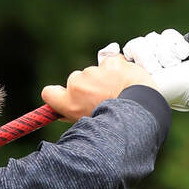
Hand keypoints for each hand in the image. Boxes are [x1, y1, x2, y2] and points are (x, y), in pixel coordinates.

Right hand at [40, 54, 155, 122]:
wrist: (139, 110)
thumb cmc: (115, 122)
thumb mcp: (89, 124)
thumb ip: (74, 115)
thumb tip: (63, 113)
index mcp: (69, 103)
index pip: (48, 93)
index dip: (57, 94)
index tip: (65, 96)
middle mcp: (77, 85)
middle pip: (75, 80)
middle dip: (87, 86)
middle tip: (103, 97)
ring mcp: (93, 72)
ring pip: (94, 71)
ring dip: (103, 78)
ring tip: (117, 91)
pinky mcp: (110, 63)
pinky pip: (110, 63)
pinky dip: (117, 69)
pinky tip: (124, 81)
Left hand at [120, 28, 188, 118]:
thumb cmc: (171, 90)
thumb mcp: (142, 85)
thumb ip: (124, 72)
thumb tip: (110, 52)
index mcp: (136, 70)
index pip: (129, 50)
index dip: (137, 54)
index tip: (150, 67)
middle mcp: (148, 58)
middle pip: (140, 43)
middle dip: (152, 57)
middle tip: (161, 70)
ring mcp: (162, 50)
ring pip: (154, 38)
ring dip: (166, 54)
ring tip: (174, 66)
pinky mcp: (175, 43)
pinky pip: (168, 34)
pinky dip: (177, 45)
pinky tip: (183, 55)